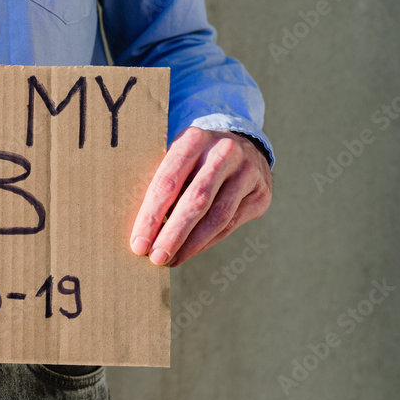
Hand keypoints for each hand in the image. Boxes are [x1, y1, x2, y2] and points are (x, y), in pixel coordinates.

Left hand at [129, 127, 271, 267]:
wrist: (243, 146)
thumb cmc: (195, 159)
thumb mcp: (177, 158)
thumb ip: (162, 185)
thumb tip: (142, 231)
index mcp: (194, 139)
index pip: (168, 182)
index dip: (151, 215)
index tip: (138, 243)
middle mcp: (224, 152)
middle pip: (195, 200)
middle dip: (173, 234)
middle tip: (155, 258)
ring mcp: (247, 172)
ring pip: (217, 217)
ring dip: (191, 244)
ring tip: (171, 260)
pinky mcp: (261, 193)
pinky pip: (230, 224)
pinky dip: (207, 242)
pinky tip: (189, 251)